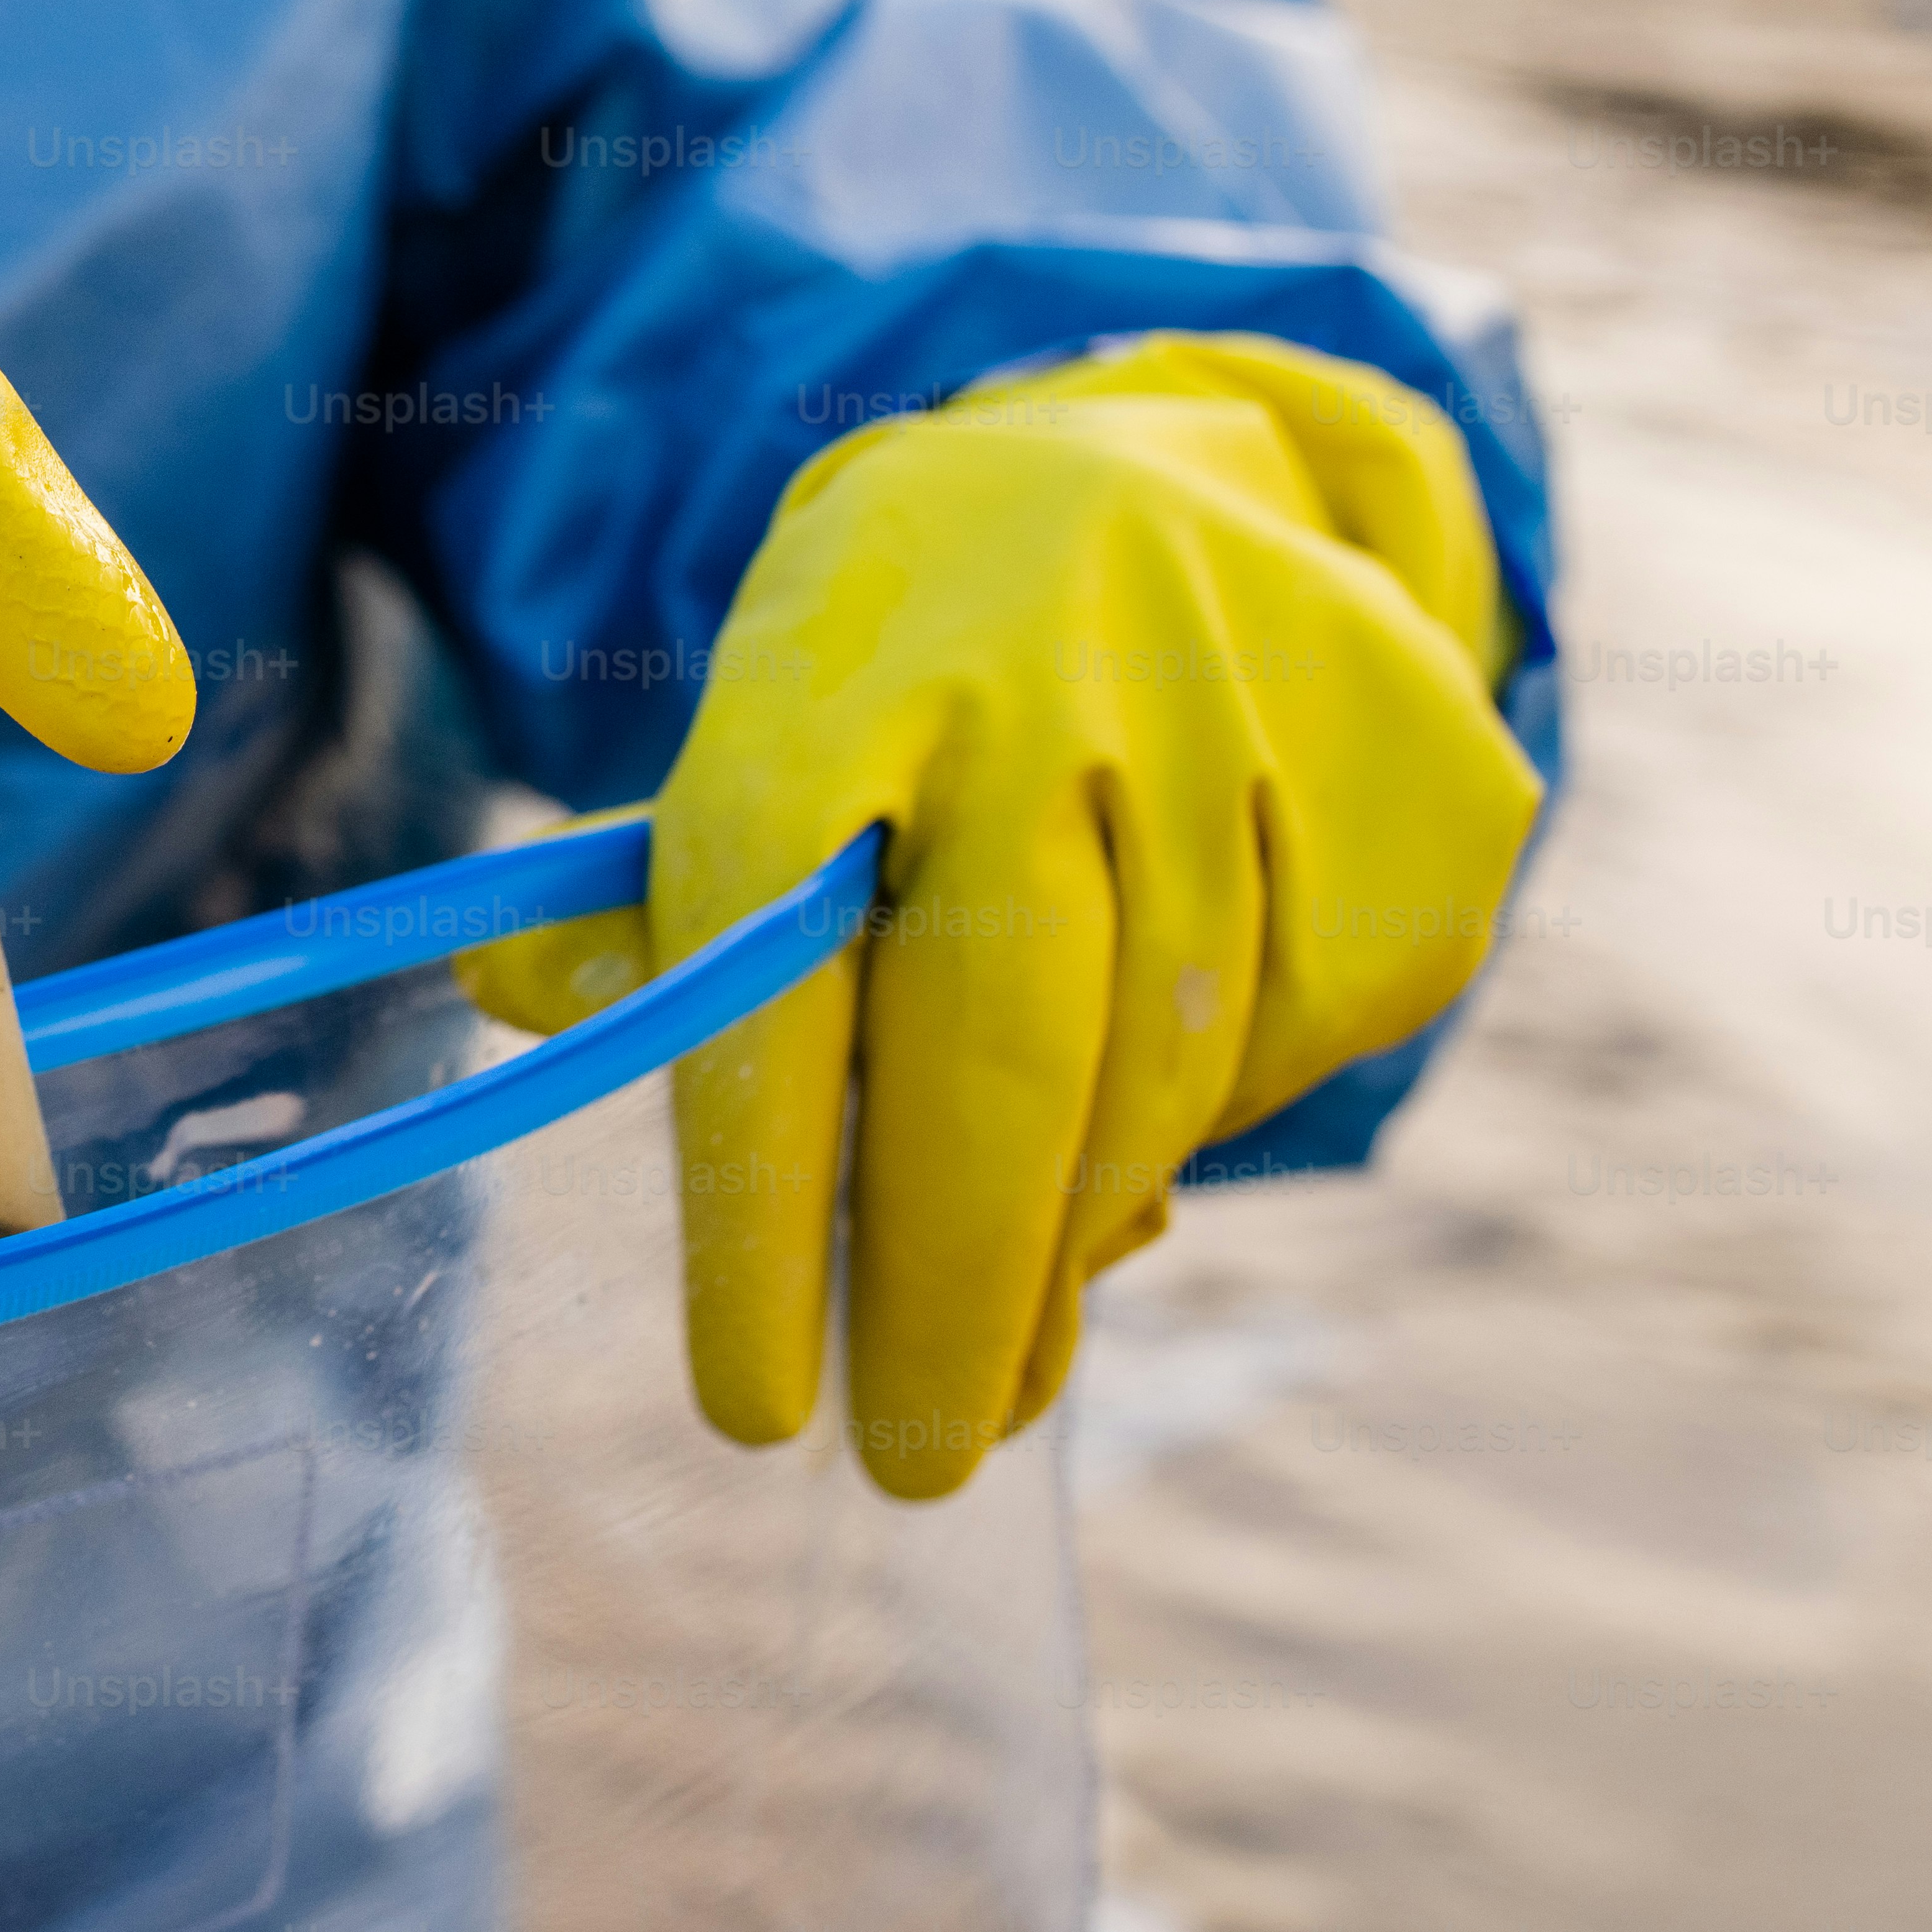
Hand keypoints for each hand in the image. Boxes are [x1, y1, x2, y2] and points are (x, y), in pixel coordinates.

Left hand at [457, 333, 1540, 1495]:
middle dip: (948, 1296)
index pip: (772, 978)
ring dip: (1075, 1243)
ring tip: (1010, 1346)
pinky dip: (1227, 1113)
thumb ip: (660, 912)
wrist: (1153, 469)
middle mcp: (1039, 680)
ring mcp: (1247, 713)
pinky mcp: (1416, 773)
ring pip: (1166, 1078)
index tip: (758, 1408)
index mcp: (830, 680)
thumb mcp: (760, 746)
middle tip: (914, 1462)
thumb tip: (515, 1013)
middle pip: (993, 1053)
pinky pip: (1313, 1030)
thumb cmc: (910, 678)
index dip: (764, 1209)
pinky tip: (1160, 1112)